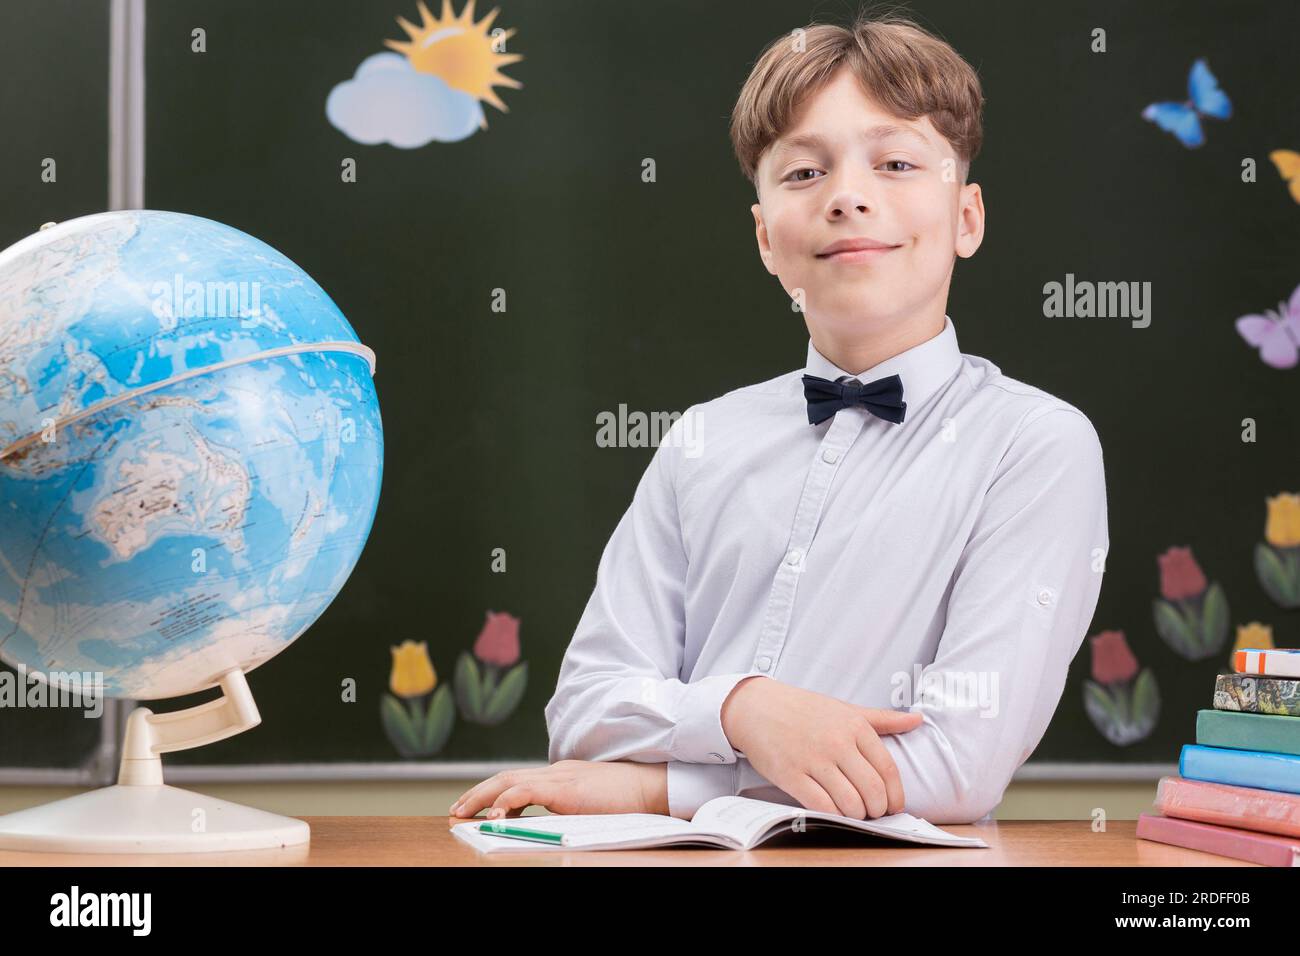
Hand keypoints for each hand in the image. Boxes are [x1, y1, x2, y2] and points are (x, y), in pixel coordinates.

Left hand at [449, 760, 668, 819]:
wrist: (653, 786)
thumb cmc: (630, 799)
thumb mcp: (591, 802)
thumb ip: (568, 807)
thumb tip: (547, 824)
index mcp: (561, 775)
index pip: (518, 778)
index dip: (493, 792)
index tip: (475, 807)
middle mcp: (556, 771)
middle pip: (506, 776)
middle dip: (477, 792)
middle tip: (456, 810)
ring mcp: (560, 777)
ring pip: (509, 781)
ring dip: (482, 796)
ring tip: (462, 813)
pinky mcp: (566, 788)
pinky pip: (526, 792)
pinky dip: (505, 802)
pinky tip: (492, 817)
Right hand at [721, 676, 923, 819]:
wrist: (757, 707)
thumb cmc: (804, 709)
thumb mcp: (845, 709)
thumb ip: (882, 718)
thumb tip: (917, 720)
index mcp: (854, 726)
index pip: (888, 770)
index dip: (895, 795)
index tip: (893, 805)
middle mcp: (837, 742)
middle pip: (872, 790)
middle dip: (878, 809)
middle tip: (873, 812)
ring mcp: (813, 759)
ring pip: (850, 802)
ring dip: (857, 814)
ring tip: (854, 812)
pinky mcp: (791, 774)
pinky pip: (822, 805)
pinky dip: (833, 814)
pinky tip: (833, 810)